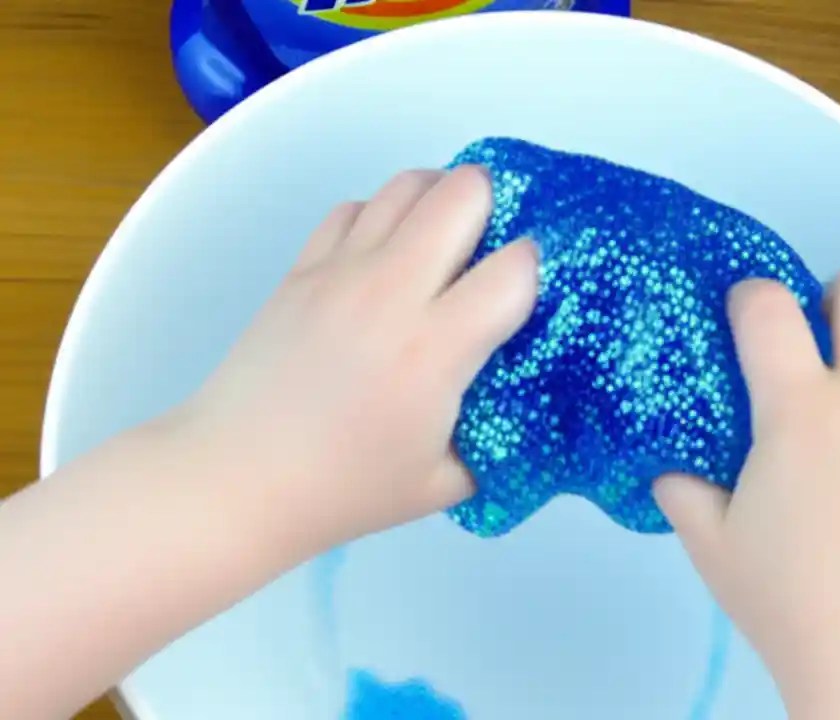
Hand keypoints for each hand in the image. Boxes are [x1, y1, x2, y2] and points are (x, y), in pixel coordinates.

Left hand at [166, 167, 537, 550]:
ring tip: (450, 240)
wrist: (235, 479)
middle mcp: (392, 291)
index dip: (537, 270)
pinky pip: (356, 207)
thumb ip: (502, 438)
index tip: (532, 295)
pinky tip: (389, 256)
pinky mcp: (302, 268)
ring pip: (408, 183)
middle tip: (496, 248)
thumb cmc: (344, 490)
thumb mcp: (448, 483)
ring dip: (441, 199)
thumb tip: (535, 403)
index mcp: (436, 349)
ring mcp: (341, 271)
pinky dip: (384, 216)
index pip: (516, 265)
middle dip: (498, 206)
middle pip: (465, 190)